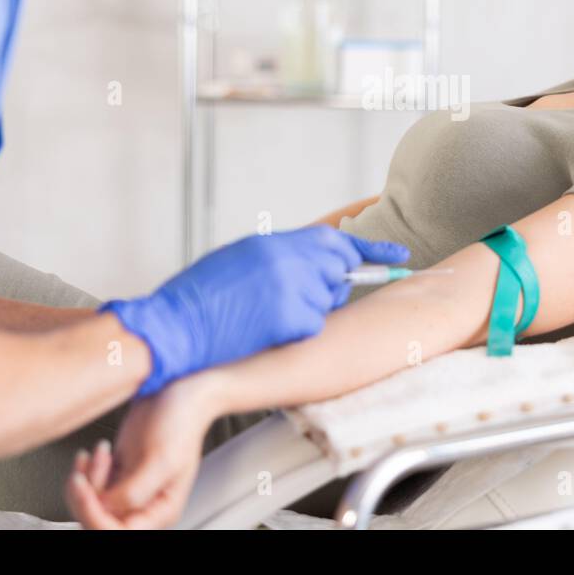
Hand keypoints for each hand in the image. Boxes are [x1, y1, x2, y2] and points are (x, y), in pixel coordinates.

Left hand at [65, 373, 217, 528]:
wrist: (178, 393)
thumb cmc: (181, 423)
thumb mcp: (161, 459)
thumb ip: (134, 492)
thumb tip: (104, 506)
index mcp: (160, 511)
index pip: (118, 532)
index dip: (95, 515)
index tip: (84, 490)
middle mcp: (143, 505)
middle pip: (98, 520)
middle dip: (85, 498)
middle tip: (81, 474)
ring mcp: (128, 489)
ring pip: (90, 504)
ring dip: (86, 479)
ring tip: (98, 455)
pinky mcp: (117, 474)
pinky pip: (89, 486)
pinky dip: (85, 470)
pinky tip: (93, 454)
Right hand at [101, 225, 408, 394]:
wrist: (173, 327)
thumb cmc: (198, 298)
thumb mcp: (240, 259)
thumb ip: (279, 257)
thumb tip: (311, 263)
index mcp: (275, 243)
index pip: (335, 241)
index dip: (370, 250)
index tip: (400, 254)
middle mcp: (290, 260)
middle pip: (336, 272)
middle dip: (328, 286)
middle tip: (293, 298)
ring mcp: (294, 288)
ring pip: (325, 302)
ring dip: (304, 311)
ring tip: (261, 315)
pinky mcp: (293, 318)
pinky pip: (313, 326)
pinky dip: (294, 332)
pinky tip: (263, 330)